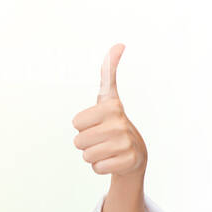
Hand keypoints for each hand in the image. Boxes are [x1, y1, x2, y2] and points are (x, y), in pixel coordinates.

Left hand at [71, 44, 146, 177]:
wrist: (135, 153)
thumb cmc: (114, 122)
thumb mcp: (108, 97)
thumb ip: (108, 72)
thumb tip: (118, 44)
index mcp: (112, 106)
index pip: (76, 122)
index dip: (83, 124)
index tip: (99, 120)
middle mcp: (120, 123)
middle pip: (78, 141)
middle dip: (86, 142)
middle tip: (102, 138)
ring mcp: (125, 143)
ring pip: (86, 155)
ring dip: (93, 155)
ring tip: (107, 148)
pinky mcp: (127, 161)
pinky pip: (96, 167)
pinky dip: (101, 167)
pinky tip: (113, 160)